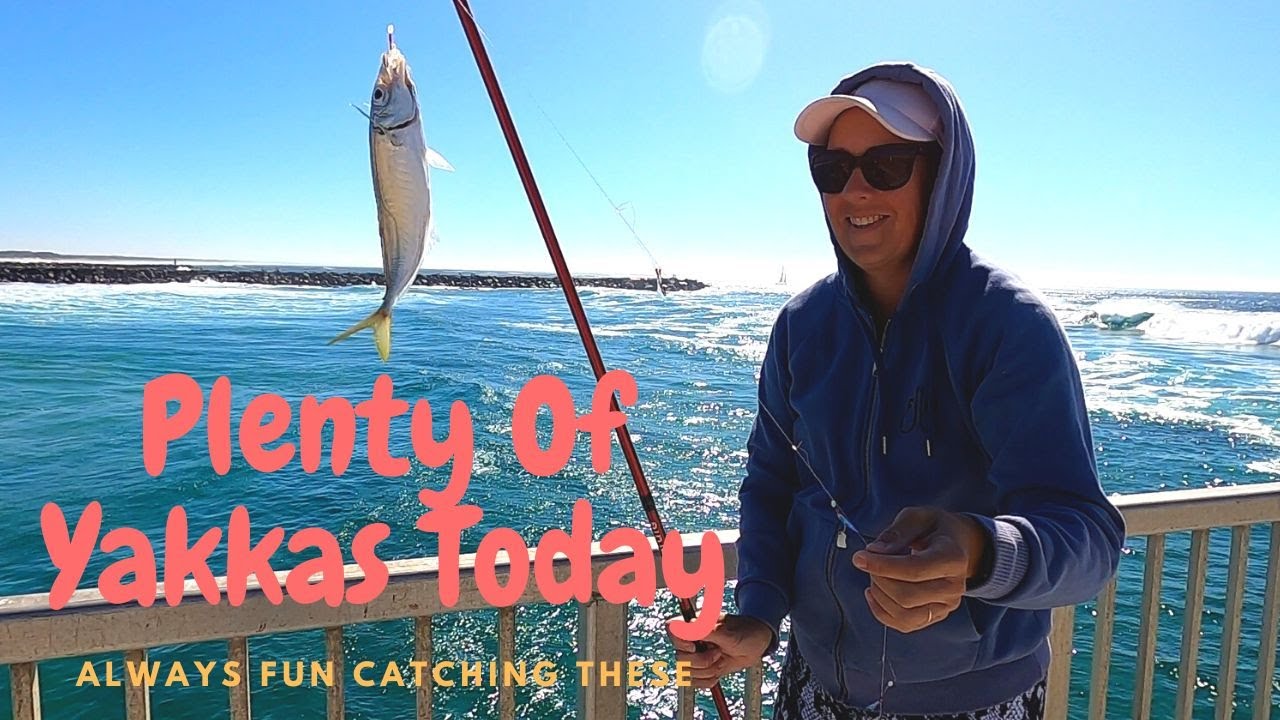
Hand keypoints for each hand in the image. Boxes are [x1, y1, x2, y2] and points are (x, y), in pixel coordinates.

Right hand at [666, 614, 772, 688]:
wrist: (755, 646)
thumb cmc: (745, 632)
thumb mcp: (728, 632)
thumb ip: (708, 630)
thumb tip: (690, 624)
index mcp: (694, 624)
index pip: (671, 629)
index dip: (680, 641)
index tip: (695, 646)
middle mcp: (691, 639)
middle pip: (679, 656)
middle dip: (701, 660)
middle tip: (718, 652)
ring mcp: (695, 655)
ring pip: (686, 672)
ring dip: (707, 671)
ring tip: (721, 660)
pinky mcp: (700, 669)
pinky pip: (694, 682)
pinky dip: (707, 680)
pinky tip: (718, 671)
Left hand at [851, 507, 988, 632]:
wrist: (956, 545)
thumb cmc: (935, 529)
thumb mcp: (917, 517)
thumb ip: (896, 533)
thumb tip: (874, 552)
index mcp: (953, 558)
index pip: (914, 570)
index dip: (882, 566)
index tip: (859, 557)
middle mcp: (954, 587)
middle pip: (906, 596)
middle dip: (879, 579)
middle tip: (869, 561)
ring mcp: (946, 605)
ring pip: (904, 614)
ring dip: (879, 595)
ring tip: (876, 574)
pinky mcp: (935, 616)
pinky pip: (904, 625)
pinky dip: (881, 611)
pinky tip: (875, 592)